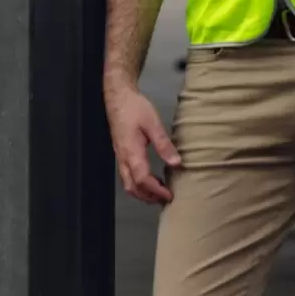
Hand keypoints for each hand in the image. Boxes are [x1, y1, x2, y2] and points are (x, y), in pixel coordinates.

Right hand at [105, 82, 180, 204]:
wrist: (117, 96)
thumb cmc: (135, 108)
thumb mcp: (153, 123)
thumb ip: (164, 144)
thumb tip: (177, 164)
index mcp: (131, 153)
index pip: (143, 180)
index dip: (156, 191)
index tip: (170, 196)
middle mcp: (123, 159)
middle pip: (133, 187)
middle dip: (148, 197)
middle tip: (165, 199)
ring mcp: (120, 156)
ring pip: (128, 183)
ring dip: (142, 192)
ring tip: (159, 192)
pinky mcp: (121, 152)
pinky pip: (127, 175)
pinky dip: (138, 183)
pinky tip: (149, 178)